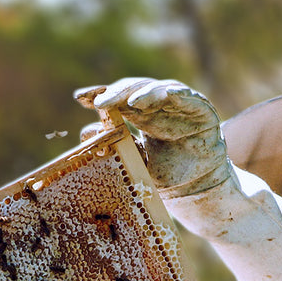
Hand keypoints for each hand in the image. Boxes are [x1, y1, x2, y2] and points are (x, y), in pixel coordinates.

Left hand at [74, 77, 229, 196]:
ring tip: (131, 101)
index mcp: (141, 115)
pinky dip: (179, 94)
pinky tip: (167, 94)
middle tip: (100, 102)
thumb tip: (86, 132)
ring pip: (159, 91)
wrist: (196, 189)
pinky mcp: (202, 111)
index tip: (80, 98)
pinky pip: (190, 98)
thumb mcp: (134, 161)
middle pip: (134, 91)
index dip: (101, 95)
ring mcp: (180, 106)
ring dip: (145, 93)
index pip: (119, 99)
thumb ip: (114, 145)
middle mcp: (158, 106)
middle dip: (117, 94)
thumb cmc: (165, 174)